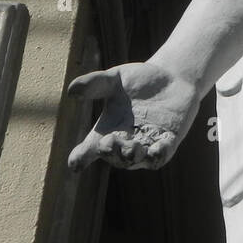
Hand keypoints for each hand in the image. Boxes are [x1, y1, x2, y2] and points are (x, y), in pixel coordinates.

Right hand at [66, 60, 201, 171]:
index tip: (74, 164)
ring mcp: (147, 144)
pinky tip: (157, 149)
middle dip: (111, 152)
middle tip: (108, 143)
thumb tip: (72, 91)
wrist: (171, 78)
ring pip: (137, 159)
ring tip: (132, 147)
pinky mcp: (168, 142)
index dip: (82, 157)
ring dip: (133, 156)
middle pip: (114, 156)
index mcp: (107, 130)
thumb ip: (95, 84)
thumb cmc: (136, 81)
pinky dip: (158, 154)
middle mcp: (125, 142)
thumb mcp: (114, 79)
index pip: (90, 149)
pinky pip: (162, 155)